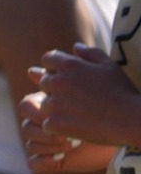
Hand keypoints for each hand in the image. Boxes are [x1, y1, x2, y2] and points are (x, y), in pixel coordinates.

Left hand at [21, 44, 140, 148]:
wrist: (129, 119)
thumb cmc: (122, 91)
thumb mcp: (110, 66)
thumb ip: (90, 53)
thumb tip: (75, 47)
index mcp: (69, 65)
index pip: (47, 60)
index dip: (56, 68)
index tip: (68, 78)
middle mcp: (57, 82)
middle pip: (43, 82)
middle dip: (55, 88)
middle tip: (78, 98)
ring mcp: (54, 103)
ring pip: (44, 104)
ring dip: (56, 108)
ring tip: (79, 113)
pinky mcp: (54, 122)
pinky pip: (47, 124)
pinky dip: (58, 126)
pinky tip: (75, 126)